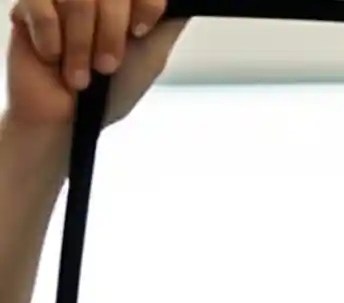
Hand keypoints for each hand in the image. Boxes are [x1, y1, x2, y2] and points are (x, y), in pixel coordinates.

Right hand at [5, 0, 186, 128]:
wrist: (67, 121)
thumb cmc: (110, 92)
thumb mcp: (152, 55)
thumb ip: (168, 21)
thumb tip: (185, 0)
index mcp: (123, 3)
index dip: (145, 4)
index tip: (140, 32)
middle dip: (111, 33)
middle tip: (106, 65)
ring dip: (81, 44)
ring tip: (79, 74)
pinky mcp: (28, 7)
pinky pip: (41, 5)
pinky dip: (51, 38)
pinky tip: (52, 57)